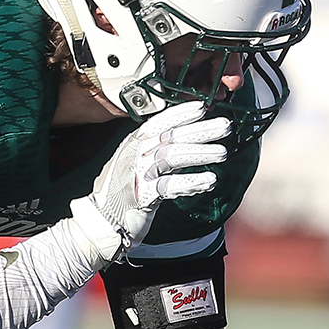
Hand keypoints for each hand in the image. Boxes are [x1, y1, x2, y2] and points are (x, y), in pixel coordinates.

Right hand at [69, 101, 229, 262]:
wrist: (102, 220)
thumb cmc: (123, 190)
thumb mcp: (136, 162)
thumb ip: (157, 149)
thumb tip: (187, 136)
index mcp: (135, 143)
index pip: (160, 122)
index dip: (181, 113)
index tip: (203, 107)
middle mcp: (136, 154)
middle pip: (172, 137)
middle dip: (200, 130)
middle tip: (225, 126)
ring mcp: (138, 174)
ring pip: (172, 157)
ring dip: (200, 153)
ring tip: (223, 153)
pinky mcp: (142, 196)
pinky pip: (169, 186)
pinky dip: (191, 182)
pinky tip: (210, 180)